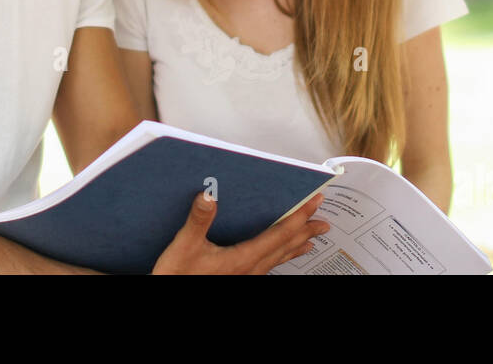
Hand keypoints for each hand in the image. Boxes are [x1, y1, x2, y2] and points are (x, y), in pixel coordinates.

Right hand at [151, 192, 329, 274]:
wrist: (168, 297)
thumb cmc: (177, 277)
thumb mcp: (184, 247)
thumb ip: (198, 221)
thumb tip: (208, 196)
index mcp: (242, 258)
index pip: (279, 233)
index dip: (299, 216)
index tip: (315, 201)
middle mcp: (249, 268)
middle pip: (285, 247)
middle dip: (306, 232)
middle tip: (325, 221)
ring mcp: (246, 276)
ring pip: (279, 259)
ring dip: (297, 246)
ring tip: (312, 240)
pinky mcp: (238, 279)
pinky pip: (268, 266)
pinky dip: (281, 257)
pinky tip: (279, 257)